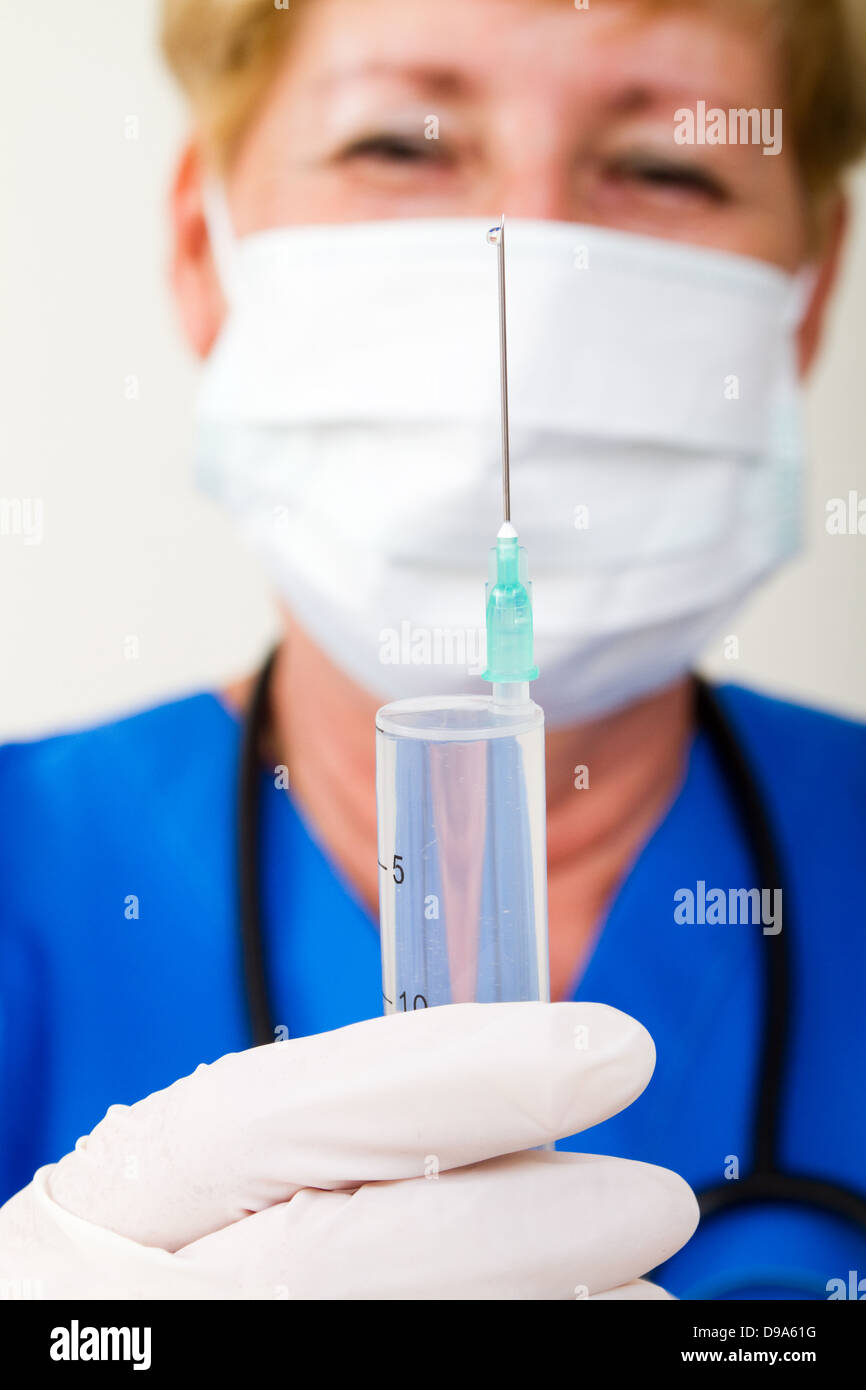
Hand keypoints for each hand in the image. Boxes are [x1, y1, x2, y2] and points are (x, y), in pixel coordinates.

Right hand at [0, 1002, 697, 1298]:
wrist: (100, 1353)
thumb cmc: (172, 1267)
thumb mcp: (200, 1193)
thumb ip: (336, 1145)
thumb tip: (530, 1125)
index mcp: (114, 1201)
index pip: (266, 1111)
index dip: (447, 1076)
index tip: (607, 1050)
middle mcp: (134, 1308)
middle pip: (329, 1261)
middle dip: (514, 1231)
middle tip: (658, 1202)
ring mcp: (181, 1371)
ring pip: (373, 1340)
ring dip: (534, 1316)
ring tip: (643, 1302)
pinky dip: (503, 1359)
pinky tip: (577, 1337)